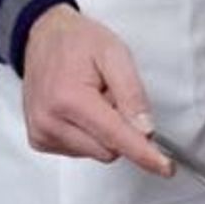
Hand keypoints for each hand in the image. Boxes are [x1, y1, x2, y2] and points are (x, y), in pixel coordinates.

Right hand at [20, 4, 170, 175]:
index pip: (116, 137)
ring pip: (96, 153)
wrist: (43, 35)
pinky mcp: (39, 140)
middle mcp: (50, 121)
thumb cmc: (77, 41)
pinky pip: (80, 151)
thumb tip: (145, 130)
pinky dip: (89, 134)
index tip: (165, 168)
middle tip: (112, 95)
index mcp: (69, 99)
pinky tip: (80, 109)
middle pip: (108, 150)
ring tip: (92, 98)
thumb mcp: (115, 54)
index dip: (144, 154)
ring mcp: (42, 133)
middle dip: (121, 128)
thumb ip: (132, 93)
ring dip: (103, 131)